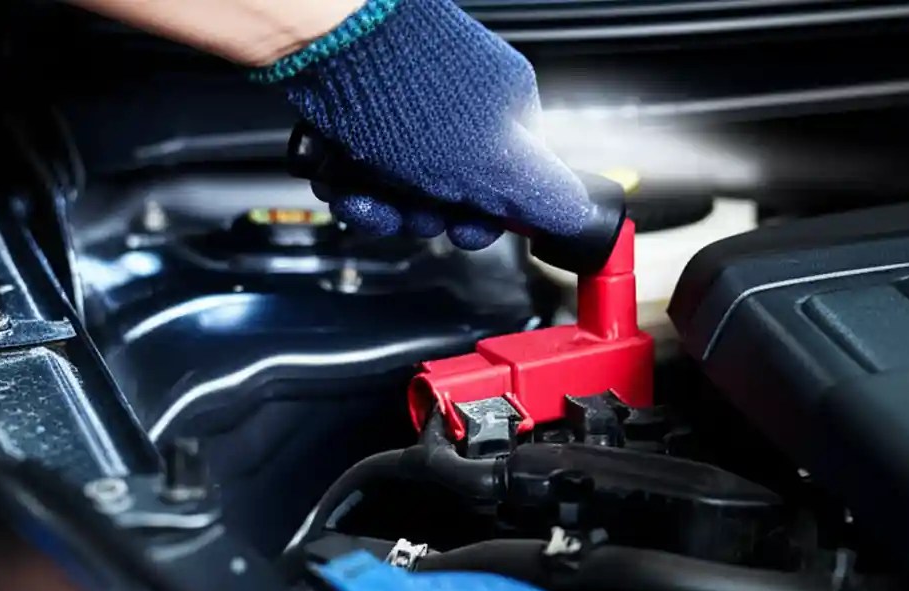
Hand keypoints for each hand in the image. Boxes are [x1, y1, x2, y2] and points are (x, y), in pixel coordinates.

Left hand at [262, 0, 592, 248]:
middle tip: (408, 213)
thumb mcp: (498, 164)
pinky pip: (360, 163)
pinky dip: (348, 180)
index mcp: (508, 111)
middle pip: (449, 191)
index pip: (512, 184)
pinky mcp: (357, 106)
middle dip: (423, 217)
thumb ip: (546, 196)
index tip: (463, 234)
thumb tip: (581, 216)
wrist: (327, 38)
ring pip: (399, 184)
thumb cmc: (415, 94)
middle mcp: (460, 105)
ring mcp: (407, 105)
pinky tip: (339, 179)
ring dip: (379, 206)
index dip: (487, 221)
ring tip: (363, 197)